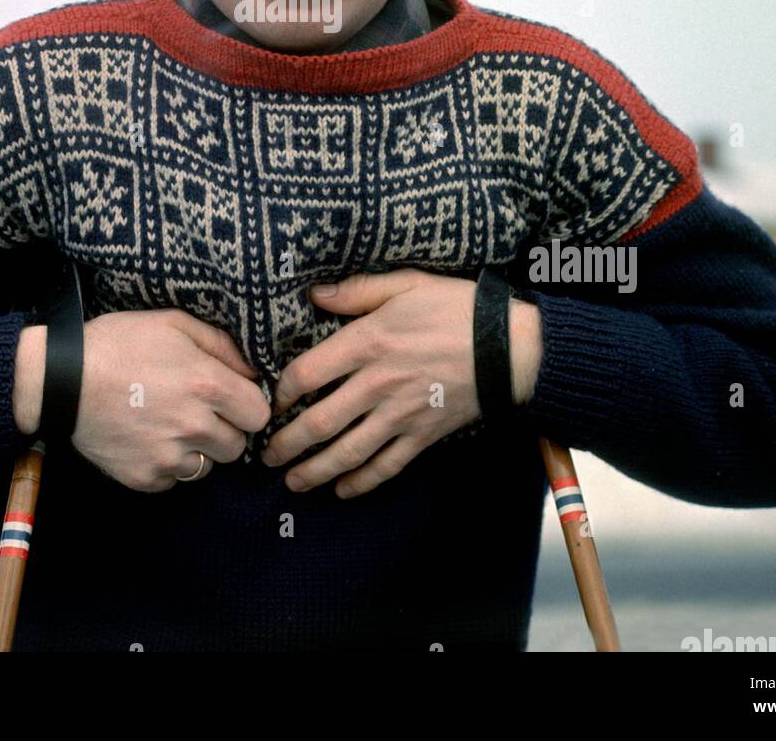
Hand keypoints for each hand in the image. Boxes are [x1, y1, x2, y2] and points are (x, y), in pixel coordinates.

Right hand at [72, 309, 270, 491]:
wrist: (61, 379)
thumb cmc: (119, 343)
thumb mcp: (173, 323)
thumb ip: (220, 344)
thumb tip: (250, 370)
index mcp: (208, 385)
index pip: (259, 415)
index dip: (247, 406)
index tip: (232, 399)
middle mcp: (194, 426)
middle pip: (237, 446)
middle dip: (225, 429)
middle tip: (198, 411)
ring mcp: (168, 457)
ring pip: (207, 467)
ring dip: (198, 450)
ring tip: (171, 425)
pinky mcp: (144, 478)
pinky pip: (174, 480)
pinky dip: (167, 465)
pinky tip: (148, 439)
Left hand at [260, 268, 479, 498]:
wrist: (510, 348)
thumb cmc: (457, 309)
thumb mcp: (406, 283)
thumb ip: (358, 290)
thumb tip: (315, 294)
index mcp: (368, 342)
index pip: (307, 374)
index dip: (281, 392)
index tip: (270, 402)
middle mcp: (377, 383)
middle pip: (320, 422)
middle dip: (287, 444)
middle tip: (265, 456)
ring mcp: (400, 414)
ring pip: (347, 452)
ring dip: (315, 471)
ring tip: (292, 482)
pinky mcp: (423, 435)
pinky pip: (387, 466)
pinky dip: (362, 483)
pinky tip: (343, 491)